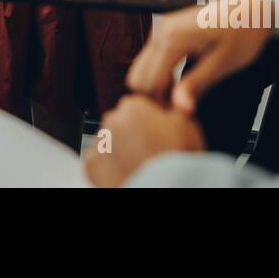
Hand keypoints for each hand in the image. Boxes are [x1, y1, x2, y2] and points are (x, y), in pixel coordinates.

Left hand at [83, 94, 204, 186]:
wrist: (163, 187)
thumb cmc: (176, 159)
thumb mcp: (187, 124)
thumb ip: (173, 105)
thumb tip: (170, 91)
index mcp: (133, 105)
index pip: (136, 108)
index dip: (148, 122)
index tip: (157, 136)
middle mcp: (111, 119)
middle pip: (121, 123)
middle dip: (132, 134)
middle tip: (148, 152)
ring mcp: (100, 142)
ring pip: (110, 142)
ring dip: (120, 150)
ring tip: (138, 165)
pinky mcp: (91, 164)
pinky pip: (99, 162)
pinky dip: (109, 168)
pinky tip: (127, 173)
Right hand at [126, 0, 275, 114]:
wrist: (251, 7)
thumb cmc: (243, 32)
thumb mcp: (222, 63)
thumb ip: (196, 86)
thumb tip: (180, 109)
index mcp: (172, 39)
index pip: (147, 83)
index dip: (160, 105)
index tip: (180, 116)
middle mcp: (160, 32)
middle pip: (137, 77)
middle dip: (154, 97)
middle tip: (181, 108)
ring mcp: (161, 30)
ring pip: (141, 69)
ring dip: (157, 87)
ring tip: (184, 97)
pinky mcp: (165, 32)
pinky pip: (151, 60)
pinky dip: (160, 76)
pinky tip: (181, 84)